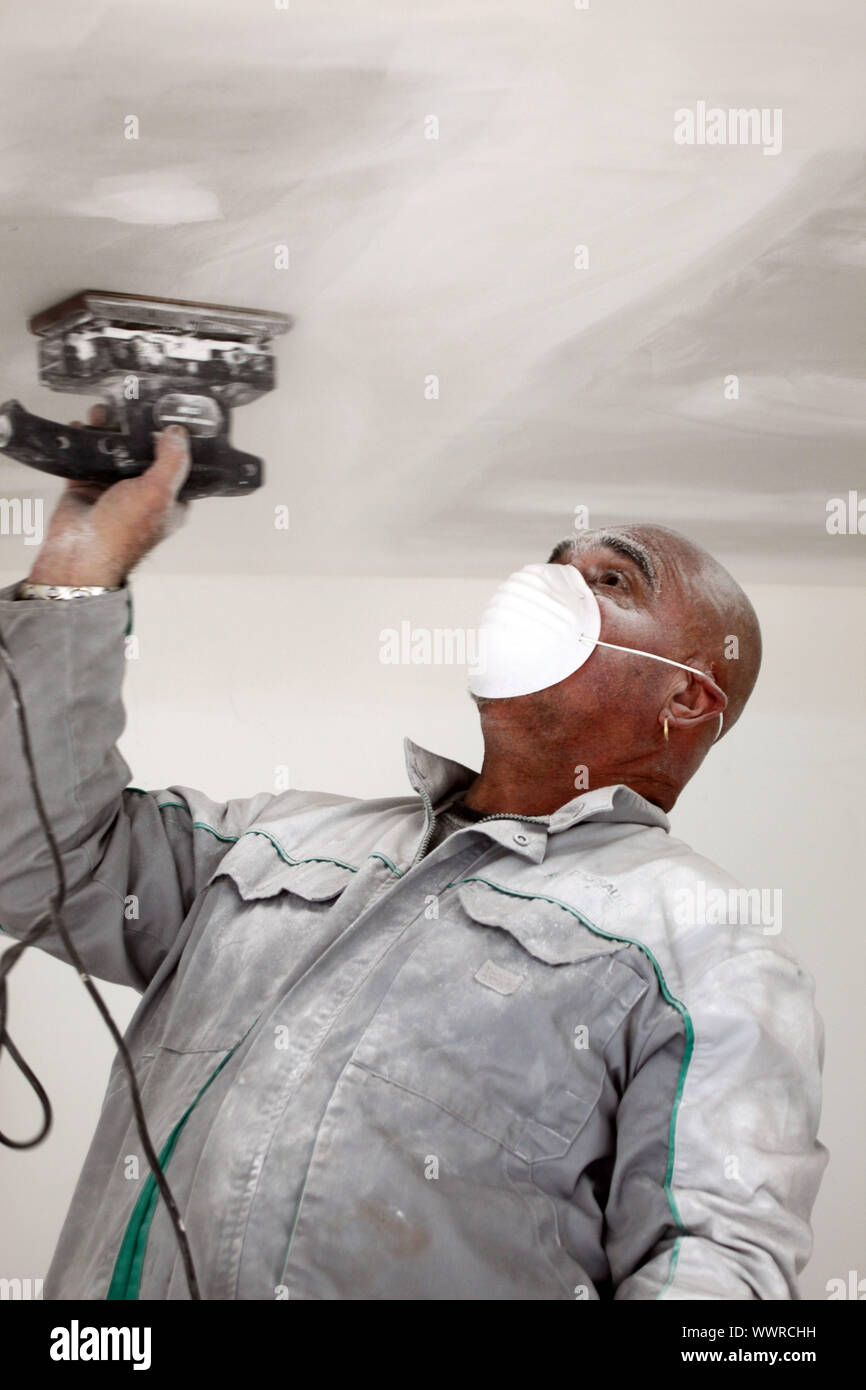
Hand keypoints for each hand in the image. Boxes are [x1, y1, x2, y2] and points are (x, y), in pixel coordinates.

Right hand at [26, 406, 190, 586]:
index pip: (177, 465)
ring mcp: (114, 490)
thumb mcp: (159, 492)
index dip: (173, 441)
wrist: (80, 552)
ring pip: (114, 453)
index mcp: (168, 500)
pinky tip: (82, 426)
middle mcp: (143, 494)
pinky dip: (84, 442)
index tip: (166, 415)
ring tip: (101, 411)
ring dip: (107, 431)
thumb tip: (178, 433)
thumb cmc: (123, 531)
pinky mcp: (87, 487)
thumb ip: (172, 461)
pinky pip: (87, 458)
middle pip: (142, 454)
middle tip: (128, 407)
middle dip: (134, 430)